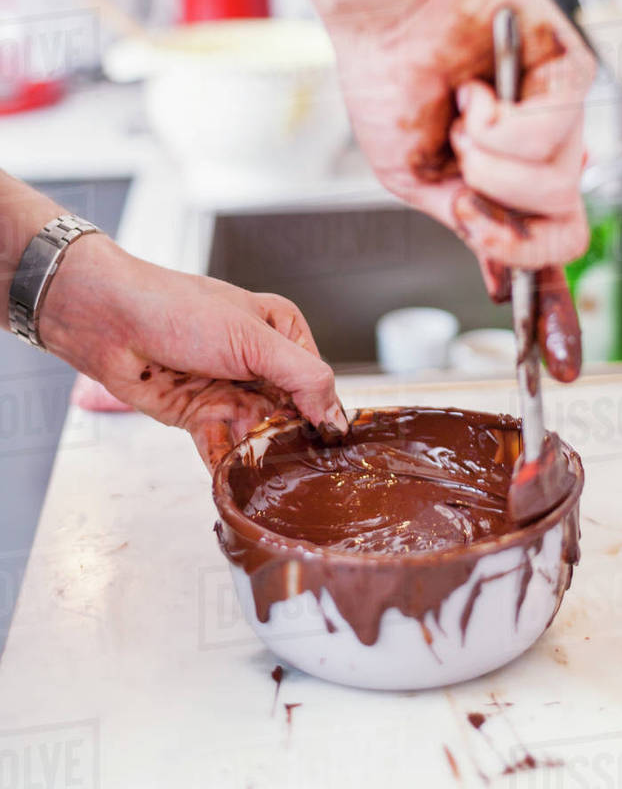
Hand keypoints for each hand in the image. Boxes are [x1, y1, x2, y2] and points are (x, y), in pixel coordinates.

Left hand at [39, 234, 346, 469]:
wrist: (110, 322)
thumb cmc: (181, 312)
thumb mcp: (254, 340)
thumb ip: (303, 378)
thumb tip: (337, 417)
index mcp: (280, 331)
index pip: (316, 380)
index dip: (322, 412)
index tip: (329, 445)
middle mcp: (258, 361)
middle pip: (290, 412)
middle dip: (290, 440)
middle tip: (299, 471)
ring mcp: (229, 389)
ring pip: (258, 434)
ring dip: (261, 457)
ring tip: (269, 480)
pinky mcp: (199, 414)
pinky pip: (223, 448)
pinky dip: (229, 466)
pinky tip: (237, 482)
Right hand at [330, 0, 594, 291]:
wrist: (389, 16)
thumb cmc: (392, 86)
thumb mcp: (414, 178)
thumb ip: (466, 225)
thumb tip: (504, 283)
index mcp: (509, 187)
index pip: (550, 252)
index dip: (556, 308)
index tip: (559, 361)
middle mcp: (544, 159)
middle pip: (564, 230)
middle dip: (506, 224)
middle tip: (464, 185)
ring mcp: (562, 120)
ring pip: (555, 185)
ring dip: (490, 162)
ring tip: (463, 119)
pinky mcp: (572, 76)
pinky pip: (554, 133)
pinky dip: (502, 124)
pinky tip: (477, 94)